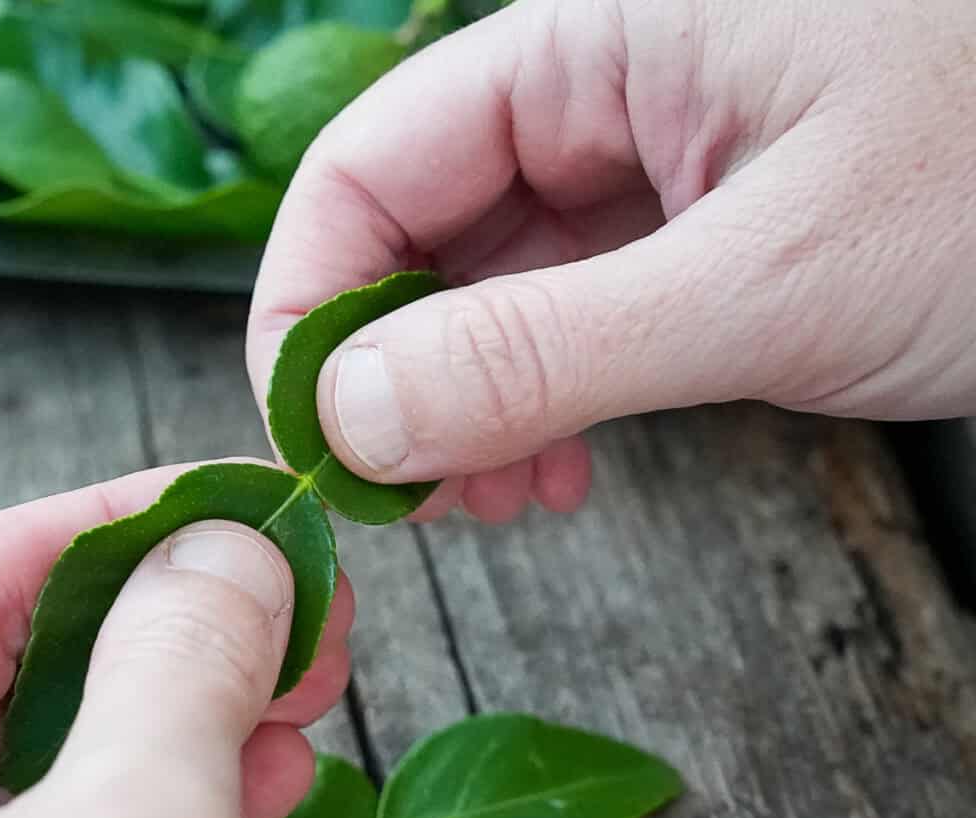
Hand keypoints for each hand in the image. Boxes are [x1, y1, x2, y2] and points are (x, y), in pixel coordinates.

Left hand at [0, 464, 353, 817]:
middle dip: (161, 627)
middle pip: (1, 677)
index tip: (230, 496)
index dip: (99, 526)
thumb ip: (178, 665)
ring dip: (184, 716)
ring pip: (51, 772)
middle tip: (292, 592)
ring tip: (306, 677)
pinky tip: (271, 778)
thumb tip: (234, 548)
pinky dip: (175, 814)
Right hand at [247, 0, 975, 522]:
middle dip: (395, 371)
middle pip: (417, 226)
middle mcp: (604, 79)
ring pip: (487, 280)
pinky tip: (559, 468)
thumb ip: (545, 346)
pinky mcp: (699, 218)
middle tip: (410, 503)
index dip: (312, 304)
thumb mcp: (772, 281)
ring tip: (495, 503)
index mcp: (596, 34)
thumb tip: (352, 414)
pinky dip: (543, 395)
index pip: (370, 162)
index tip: (316, 443)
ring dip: (466, 400)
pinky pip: (569, 306)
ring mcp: (652, 151)